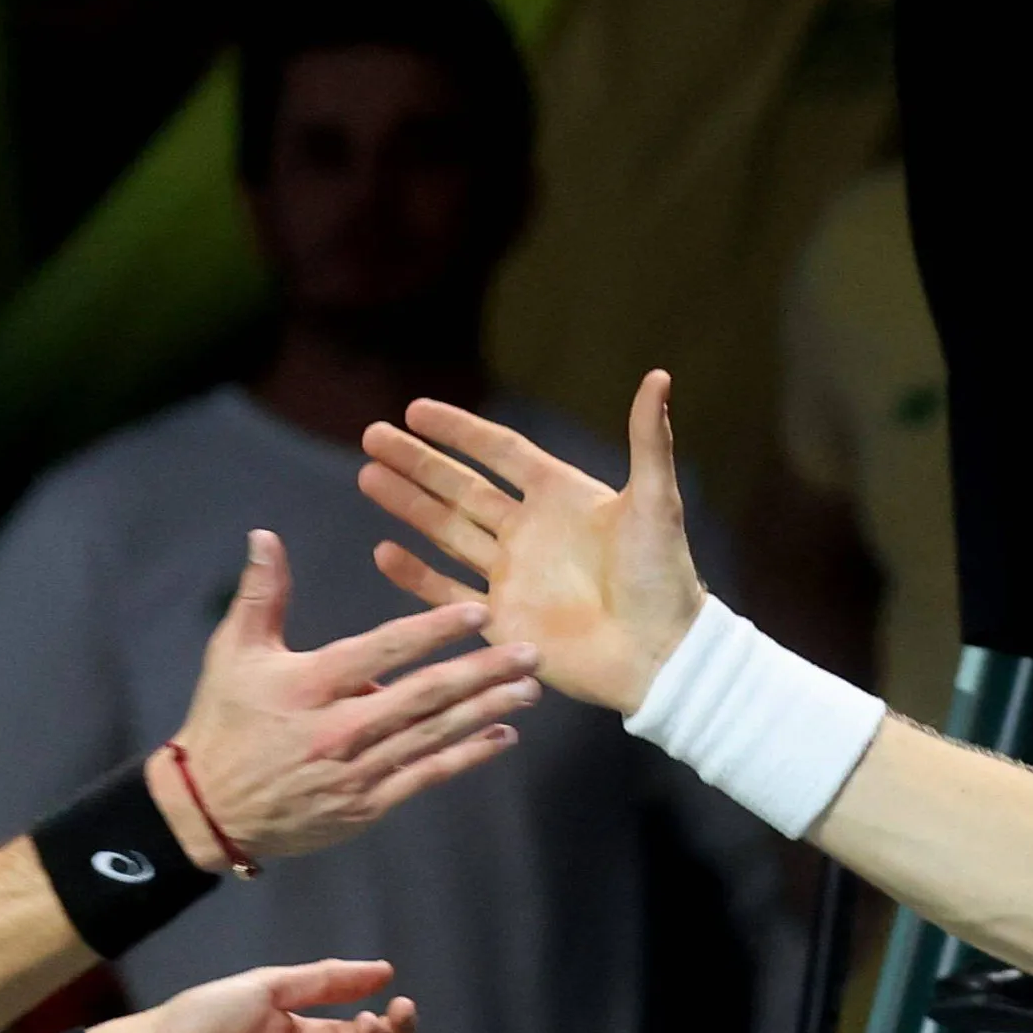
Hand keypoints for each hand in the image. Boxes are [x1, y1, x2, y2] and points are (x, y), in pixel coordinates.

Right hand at [155, 532, 540, 865]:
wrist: (209, 809)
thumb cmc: (225, 721)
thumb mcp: (233, 652)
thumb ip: (261, 594)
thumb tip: (265, 534)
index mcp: (310, 684)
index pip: (383, 650)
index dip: (433, 631)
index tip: (478, 613)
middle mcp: (340, 728)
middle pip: (424, 695)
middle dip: (483, 672)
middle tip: (530, 652)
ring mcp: (356, 771)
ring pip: (434, 735)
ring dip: (486, 711)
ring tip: (529, 689)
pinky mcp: (366, 805)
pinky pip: (426, 777)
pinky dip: (466, 756)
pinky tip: (502, 736)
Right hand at [361, 370, 708, 714]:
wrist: (661, 656)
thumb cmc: (665, 579)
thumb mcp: (657, 502)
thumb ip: (650, 441)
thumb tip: (659, 376)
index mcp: (561, 498)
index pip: (500, 452)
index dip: (459, 431)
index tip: (416, 410)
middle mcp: (529, 532)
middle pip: (461, 487)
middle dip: (417, 463)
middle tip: (372, 437)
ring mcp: (512, 576)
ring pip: (446, 531)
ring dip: (408, 505)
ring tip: (368, 476)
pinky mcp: (501, 621)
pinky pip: (448, 592)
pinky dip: (415, 574)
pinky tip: (383, 550)